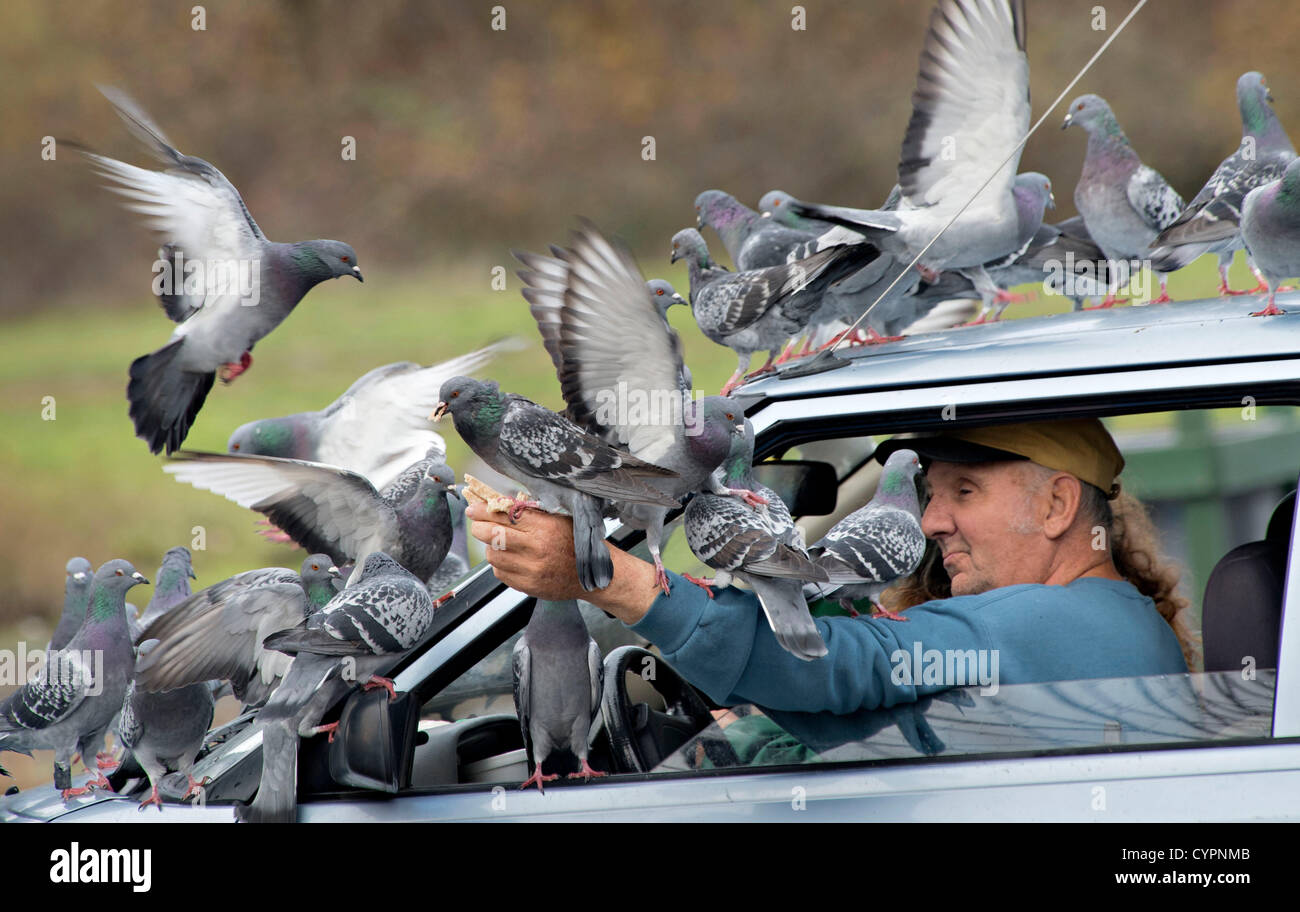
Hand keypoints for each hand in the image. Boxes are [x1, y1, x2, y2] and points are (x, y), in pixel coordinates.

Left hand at [465, 503, 661, 622]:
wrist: (592, 575)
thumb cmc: (574, 541)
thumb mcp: (558, 518)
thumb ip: (532, 510)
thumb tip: (498, 501)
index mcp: (545, 528)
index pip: (504, 516)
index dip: (483, 510)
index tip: (473, 507)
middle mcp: (537, 550)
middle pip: (492, 536)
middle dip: (479, 527)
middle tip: (478, 523)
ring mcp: (532, 571)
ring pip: (493, 556)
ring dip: (490, 547)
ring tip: (499, 542)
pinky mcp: (528, 587)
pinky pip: (501, 573)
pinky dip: (500, 564)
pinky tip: (510, 558)